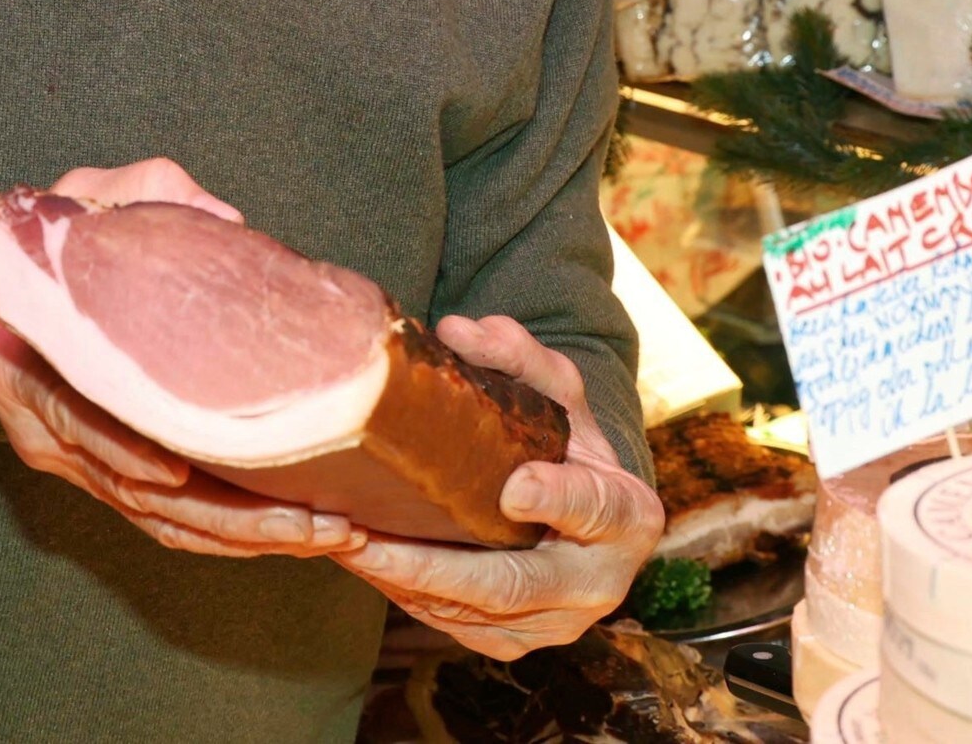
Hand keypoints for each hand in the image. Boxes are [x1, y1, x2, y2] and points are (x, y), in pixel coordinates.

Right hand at [0, 156, 362, 560]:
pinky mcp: (115, 482)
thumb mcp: (90, 195)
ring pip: (166, 523)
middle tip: (314, 518)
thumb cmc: (57, 240)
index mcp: (28, 370)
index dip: (122, 449)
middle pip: (139, 495)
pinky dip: (233, 537)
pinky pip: (174, 526)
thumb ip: (149, 194)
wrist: (11, 289)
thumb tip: (224, 218)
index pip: (75, 421)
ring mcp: (82, 467)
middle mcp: (50, 436)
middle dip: (230, 516)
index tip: (176, 470)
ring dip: (248, 537)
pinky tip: (297, 534)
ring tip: (328, 531)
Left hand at [334, 315, 663, 658]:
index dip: (557, 500)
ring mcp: (553, 624)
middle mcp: (597, 585)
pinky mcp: (511, 641)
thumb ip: (519, 357)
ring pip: (473, 613)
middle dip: (435, 567)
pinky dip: (404, 595)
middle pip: (515, 586)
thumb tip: (458, 329)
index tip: (514, 487)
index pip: (596, 509)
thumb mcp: (557, 391)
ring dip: (402, 583)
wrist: (579, 513)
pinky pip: (454, 625)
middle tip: (370, 539)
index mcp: (627, 518)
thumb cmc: (566, 444)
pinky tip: (360, 561)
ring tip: (344, 545)